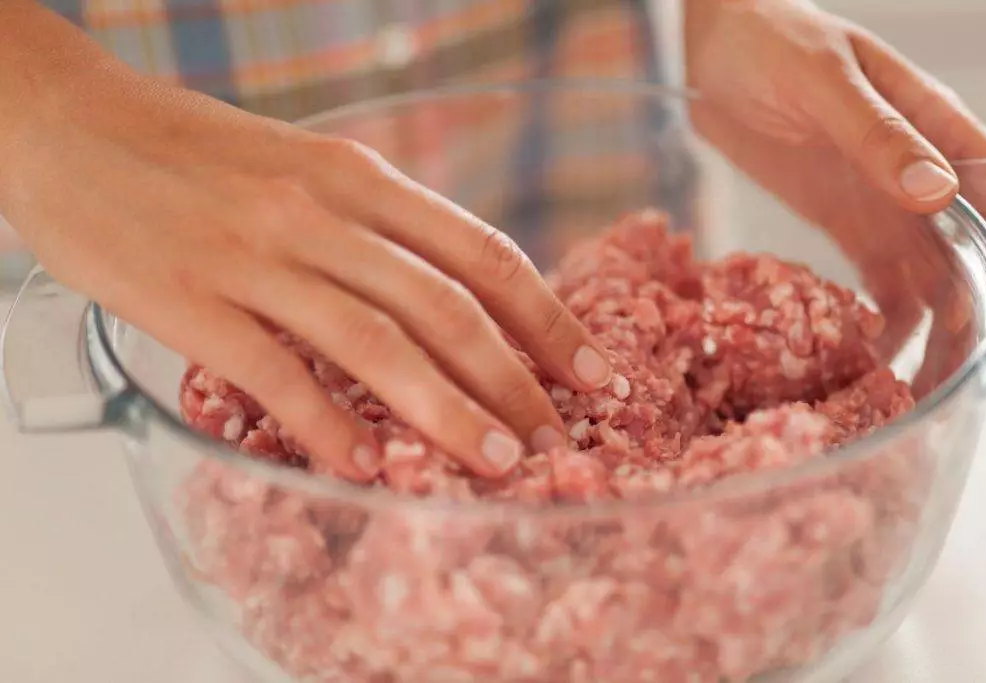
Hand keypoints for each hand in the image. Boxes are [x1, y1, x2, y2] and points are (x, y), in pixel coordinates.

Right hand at [0, 18, 612, 480]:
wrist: (69, 124)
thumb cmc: (194, 153)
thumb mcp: (306, 166)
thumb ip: (376, 225)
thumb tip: (451, 296)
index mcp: (359, 177)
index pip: (482, 254)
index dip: (549, 319)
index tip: (593, 372)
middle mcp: (320, 213)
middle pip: (446, 307)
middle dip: (513, 380)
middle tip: (554, 440)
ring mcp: (255, 256)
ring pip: (376, 343)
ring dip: (445, 410)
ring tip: (494, 462)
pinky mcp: (188, 299)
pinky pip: (275, 373)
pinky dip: (327, 424)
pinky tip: (364, 466)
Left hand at [685, 0, 985, 395]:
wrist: (715, 46)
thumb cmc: (774, 40)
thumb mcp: (824, 80)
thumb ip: (878, 135)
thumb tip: (941, 192)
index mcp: (934, 125)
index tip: (981, 284)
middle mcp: (919, 172)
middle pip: (966, 251)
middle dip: (964, 309)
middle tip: (947, 369)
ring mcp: (882, 200)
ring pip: (923, 276)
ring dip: (923, 329)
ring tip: (907, 385)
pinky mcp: (842, 222)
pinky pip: (873, 278)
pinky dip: (875, 318)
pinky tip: (867, 356)